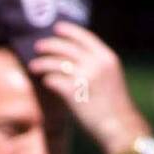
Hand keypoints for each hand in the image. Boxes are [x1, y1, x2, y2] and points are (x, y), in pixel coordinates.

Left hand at [28, 21, 148, 153]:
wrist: (119, 126)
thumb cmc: (114, 106)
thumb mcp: (111, 78)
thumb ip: (96, 66)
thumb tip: (73, 60)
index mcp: (107, 57)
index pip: (85, 37)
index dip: (69, 31)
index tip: (57, 28)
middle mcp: (97, 64)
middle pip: (67, 47)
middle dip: (50, 44)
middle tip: (38, 46)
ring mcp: (85, 77)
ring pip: (57, 63)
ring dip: (43, 63)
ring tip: (33, 65)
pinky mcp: (74, 92)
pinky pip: (54, 80)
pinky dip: (48, 79)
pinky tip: (44, 81)